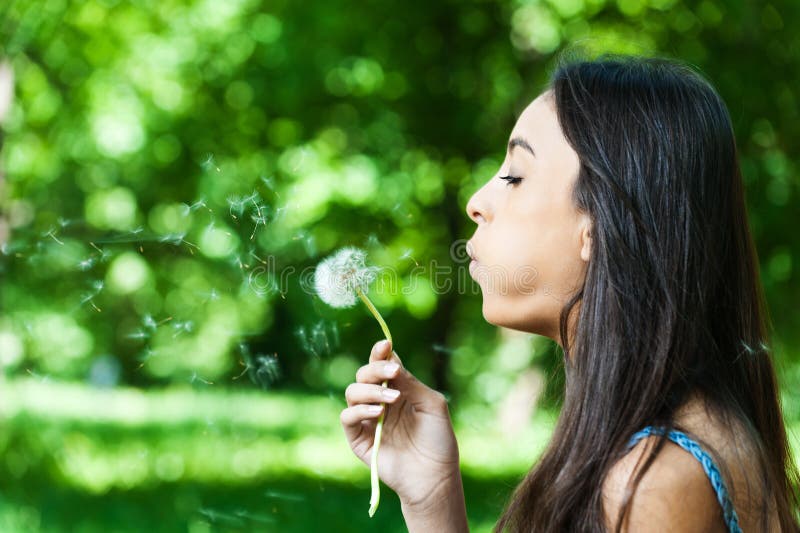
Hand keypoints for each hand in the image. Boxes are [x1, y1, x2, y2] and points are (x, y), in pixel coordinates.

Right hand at [340, 339, 460, 508]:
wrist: (434, 476)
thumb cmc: (438, 440)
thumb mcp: (432, 405)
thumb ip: (411, 382)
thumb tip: (392, 362)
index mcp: (398, 390)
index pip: (382, 365)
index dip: (380, 352)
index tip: (386, 344)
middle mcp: (380, 401)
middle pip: (364, 374)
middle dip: (376, 368)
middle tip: (393, 372)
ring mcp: (367, 419)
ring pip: (352, 392)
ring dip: (370, 390)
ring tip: (391, 399)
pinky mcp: (357, 439)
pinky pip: (347, 417)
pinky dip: (359, 410)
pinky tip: (378, 412)